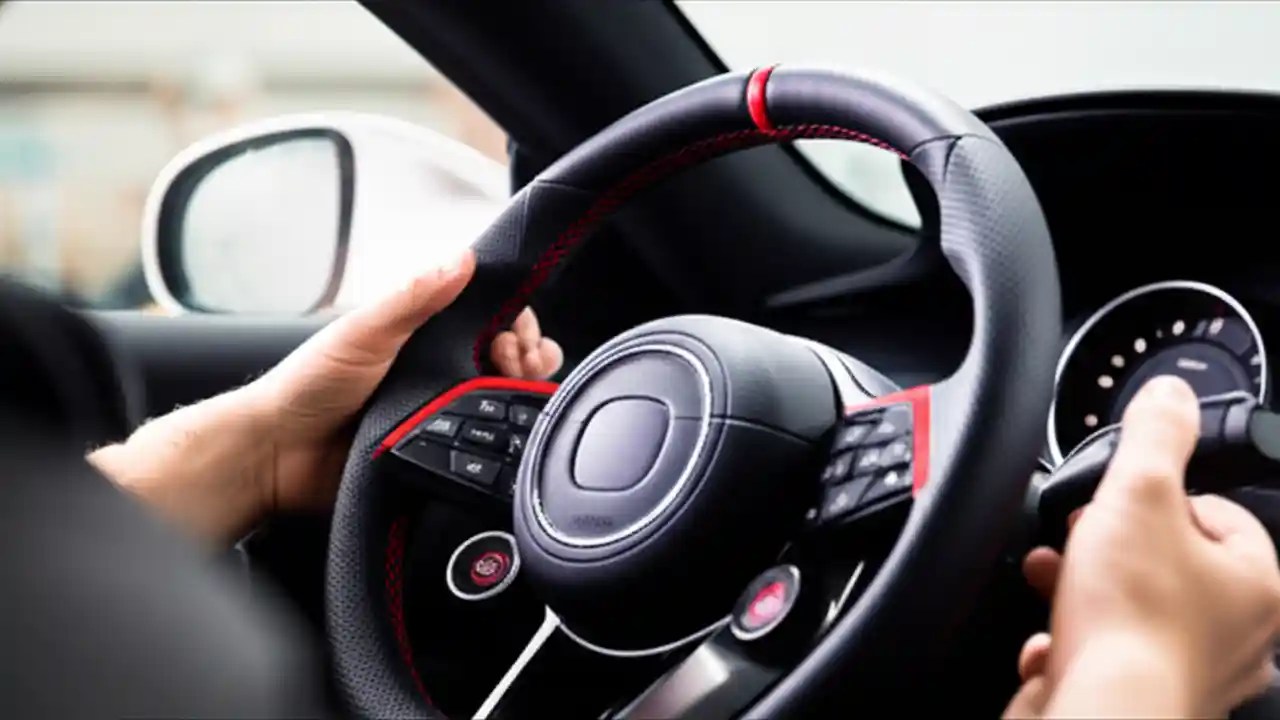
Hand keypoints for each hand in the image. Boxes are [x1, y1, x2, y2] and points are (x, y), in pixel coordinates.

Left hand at [92, 250, 562, 540]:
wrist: (278, 456)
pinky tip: (509, 435)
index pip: (495, 320)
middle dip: (531, 358)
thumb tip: (464, 259)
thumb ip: (413, 298)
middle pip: (512, 361)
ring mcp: (446, 416)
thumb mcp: (364, 332)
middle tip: (515, 364)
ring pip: (507, 404)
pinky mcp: (443, 457)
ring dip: (523, 396)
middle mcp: (444, 373)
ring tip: (514, 394)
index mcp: (428, 337)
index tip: (517, 336)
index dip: (518, 324)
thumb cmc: (310, 384)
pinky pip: (487, 451)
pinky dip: (506, 441)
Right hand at [1005, 376, 1279, 717]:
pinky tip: (1054, 638)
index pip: (1217, 513)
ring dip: (1081, 591)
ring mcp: (1187, 676)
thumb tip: (1171, 395)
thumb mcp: (1138, 492)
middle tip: (1083, 540)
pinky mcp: (1139, 702)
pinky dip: (1071, 643)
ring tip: (1053, 582)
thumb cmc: (1130, 621)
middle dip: (1108, 546)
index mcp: (1257, 585)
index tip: (1120, 500)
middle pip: (1166, 563)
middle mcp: (1236, 637)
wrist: (1098, 713)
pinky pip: (1102, 657)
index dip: (1158, 497)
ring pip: (1130, 611)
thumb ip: (1156, 435)